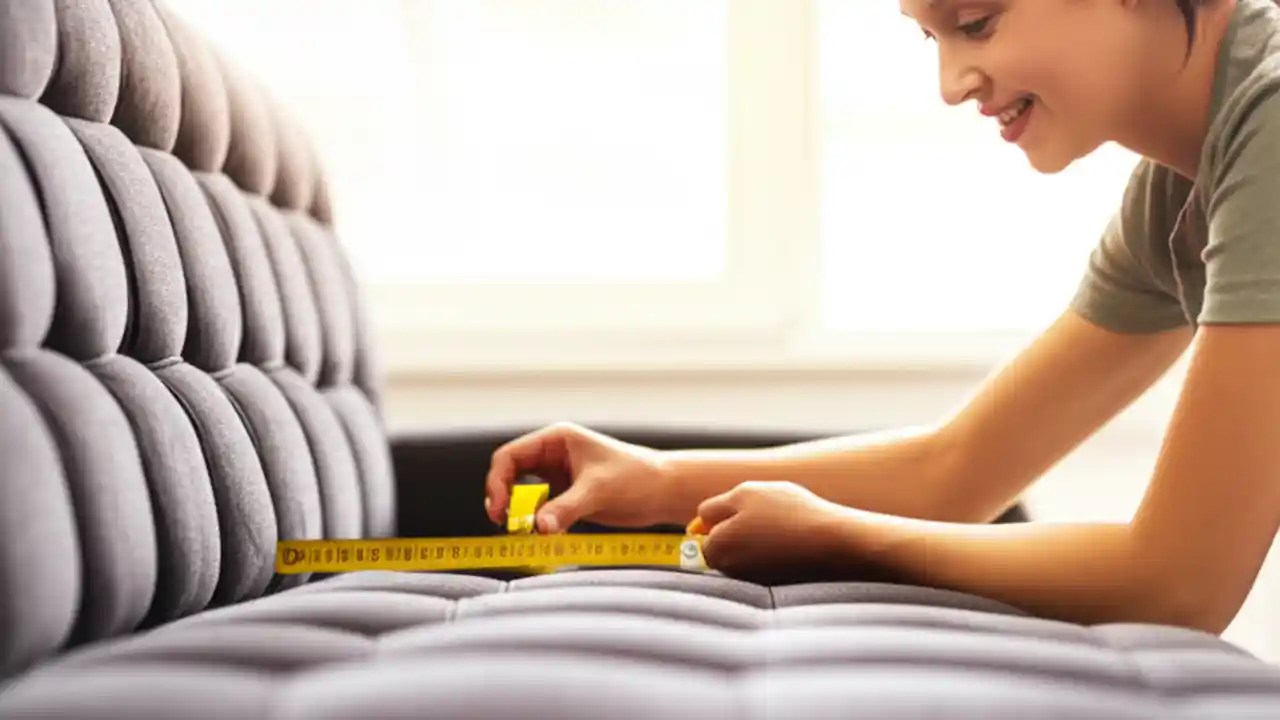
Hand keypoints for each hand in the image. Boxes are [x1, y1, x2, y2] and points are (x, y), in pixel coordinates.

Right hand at [485, 422, 672, 533]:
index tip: (500, 509)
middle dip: (504, 498)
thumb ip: (566, 508)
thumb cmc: (637, 478)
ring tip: (521, 531)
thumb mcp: (598, 490)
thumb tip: (538, 528)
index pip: (510, 456)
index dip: (497, 481)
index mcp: (557, 440)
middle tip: (505, 523)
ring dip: (518, 512)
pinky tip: (541, 534)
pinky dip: (534, 521)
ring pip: (522, 493)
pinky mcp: (566, 496)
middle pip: (510, 474)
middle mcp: (553, 455)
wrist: (664, 493)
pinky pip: (539, 509)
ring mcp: (559, 476)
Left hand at [695, 481, 873, 583]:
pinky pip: (767, 562)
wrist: (833, 542)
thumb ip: (713, 508)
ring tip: (785, 527)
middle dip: (739, 530)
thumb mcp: (744, 495)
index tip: (752, 510)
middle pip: (724, 543)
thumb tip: (696, 526)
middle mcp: (730, 573)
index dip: (726, 514)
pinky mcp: (775, 585)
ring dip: (759, 539)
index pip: (705, 530)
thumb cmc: (788, 513)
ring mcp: (752, 581)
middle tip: (769, 516)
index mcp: (715, 551)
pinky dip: (776, 552)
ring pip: (747, 551)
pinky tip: (795, 542)